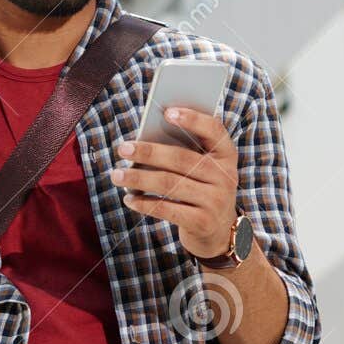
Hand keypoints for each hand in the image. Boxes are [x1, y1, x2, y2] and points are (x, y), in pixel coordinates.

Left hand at [111, 107, 238, 258]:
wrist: (221, 231)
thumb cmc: (202, 189)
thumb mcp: (204, 169)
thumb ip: (186, 152)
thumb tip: (144, 140)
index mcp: (226, 155)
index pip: (214, 130)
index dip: (193, 119)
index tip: (167, 112)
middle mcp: (225, 176)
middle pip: (182, 158)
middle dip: (148, 151)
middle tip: (122, 148)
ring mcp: (216, 200)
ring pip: (170, 183)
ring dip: (138, 178)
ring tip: (117, 175)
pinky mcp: (203, 222)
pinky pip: (167, 209)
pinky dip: (144, 203)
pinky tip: (129, 199)